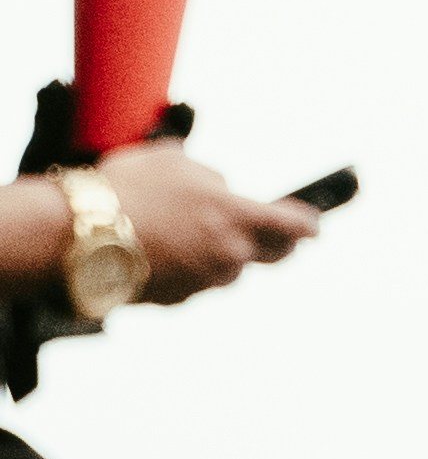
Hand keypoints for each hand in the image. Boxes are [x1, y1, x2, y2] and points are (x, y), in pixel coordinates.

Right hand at [110, 144, 320, 302]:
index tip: (315, 226)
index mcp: (237, 216)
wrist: (81, 234)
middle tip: (274, 235)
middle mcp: (230, 255)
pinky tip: (160, 249)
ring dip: (221, 254)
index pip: (291, 225)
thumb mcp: (173, 159)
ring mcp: (206, 282)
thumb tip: (220, 187)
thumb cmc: (128, 188)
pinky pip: (195, 281)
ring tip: (188, 231)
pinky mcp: (180, 299)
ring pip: (228, 268)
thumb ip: (208, 175)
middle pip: (271, 255)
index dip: (307, 224)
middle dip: (276, 243)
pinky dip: (187, 267)